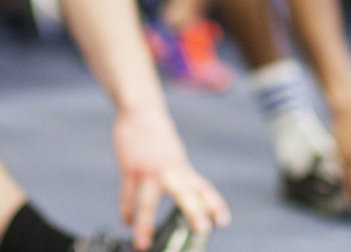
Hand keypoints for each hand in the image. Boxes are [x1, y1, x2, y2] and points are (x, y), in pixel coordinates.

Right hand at [112, 108, 230, 249]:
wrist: (140, 111)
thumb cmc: (158, 137)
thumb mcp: (174, 157)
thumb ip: (180, 178)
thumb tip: (187, 201)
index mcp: (182, 168)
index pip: (202, 188)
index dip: (214, 204)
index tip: (223, 221)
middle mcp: (169, 170)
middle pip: (184, 192)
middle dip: (194, 211)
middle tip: (203, 230)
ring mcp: (148, 170)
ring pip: (147, 200)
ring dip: (145, 223)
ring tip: (143, 244)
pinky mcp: (130, 168)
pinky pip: (127, 193)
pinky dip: (127, 210)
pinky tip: (127, 223)